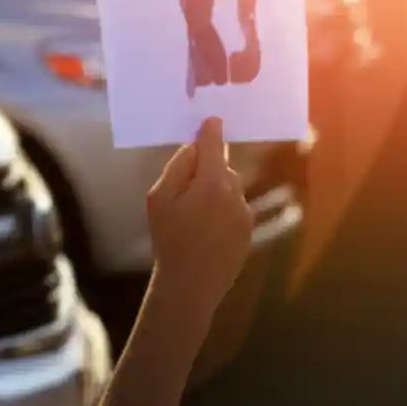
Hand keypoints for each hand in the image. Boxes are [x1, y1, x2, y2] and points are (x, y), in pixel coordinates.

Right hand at [146, 117, 251, 309]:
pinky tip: (205, 232)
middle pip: (222, 168)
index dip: (211, 131)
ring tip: (193, 218)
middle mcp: (235, 194)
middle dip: (207, 170)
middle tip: (185, 189)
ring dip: (216, 192)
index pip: (214, 145)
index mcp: (212, 182)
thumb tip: (194, 148)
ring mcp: (245, 214)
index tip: (212, 120)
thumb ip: (178, 168)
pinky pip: (235, 210)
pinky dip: (222, 212)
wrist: (190, 285)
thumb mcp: (158, 199)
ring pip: (230, 189)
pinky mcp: (248, 231)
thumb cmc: (168, 239)